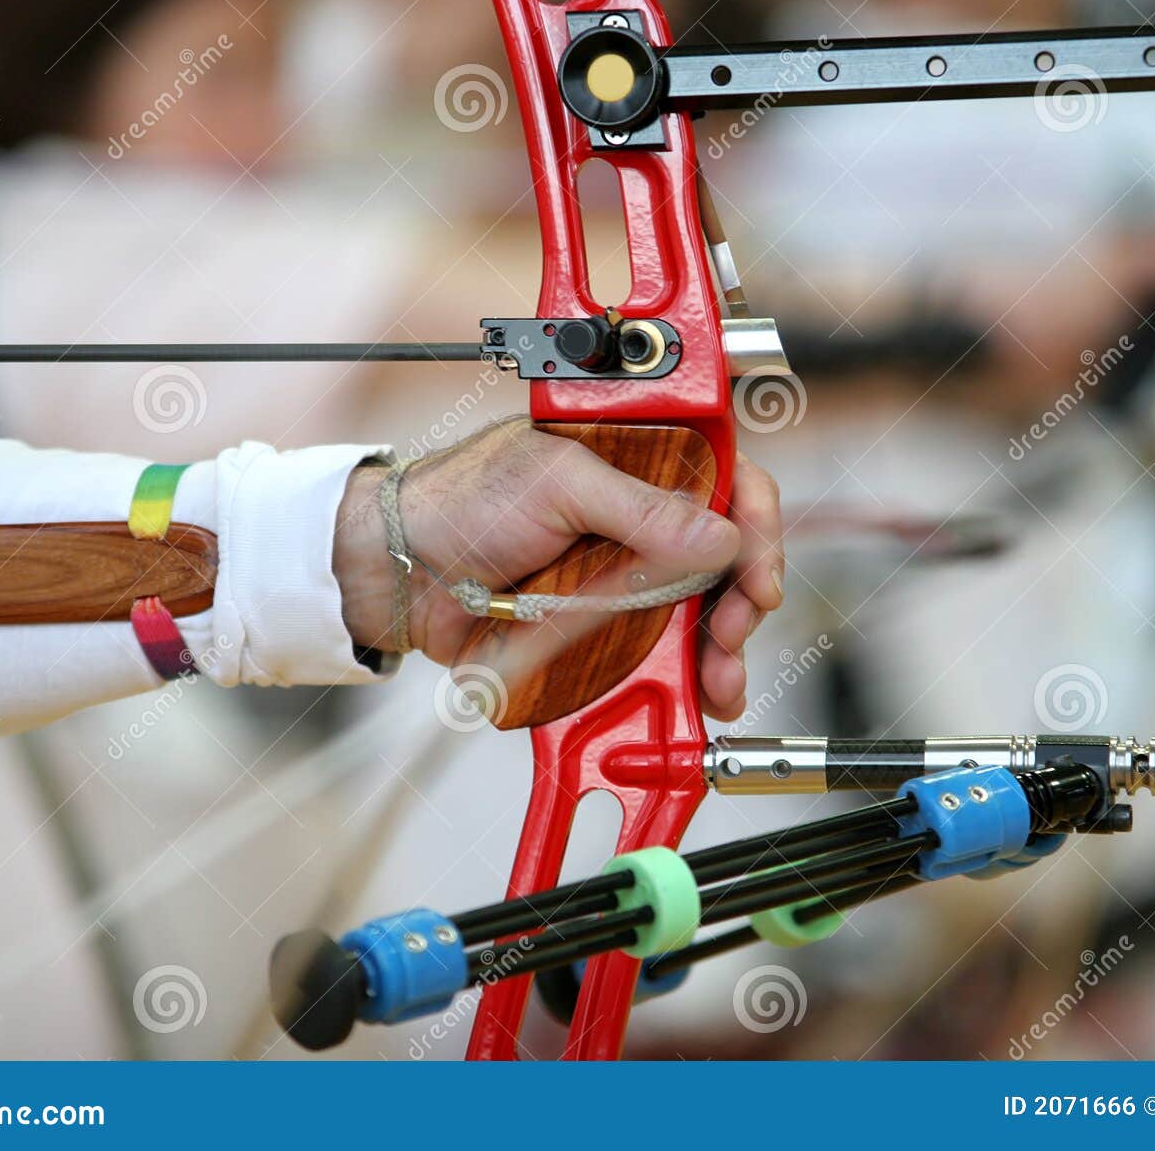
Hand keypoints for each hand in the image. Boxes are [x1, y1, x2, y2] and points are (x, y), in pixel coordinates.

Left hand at [335, 418, 783, 720]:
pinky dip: (687, 678)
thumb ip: (642, 507)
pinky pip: (664, 654)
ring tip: (717, 676)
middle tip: (735, 628)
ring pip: (707, 612)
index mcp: (640, 458)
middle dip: (745, 596)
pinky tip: (697, 695)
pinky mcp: (608, 628)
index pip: (729, 477)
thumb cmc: (460, 501)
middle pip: (731, 555)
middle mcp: (643, 516)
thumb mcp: (557, 483)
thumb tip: (718, 537)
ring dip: (723, 648)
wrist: (398, 572)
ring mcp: (629, 575)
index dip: (756, 522)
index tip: (756, 570)